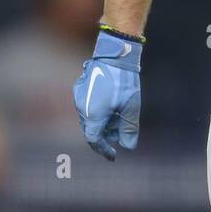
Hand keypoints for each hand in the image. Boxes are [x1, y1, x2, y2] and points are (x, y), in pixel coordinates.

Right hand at [73, 31, 141, 159]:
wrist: (114, 55)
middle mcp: (82, 108)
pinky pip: (87, 107)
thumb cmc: (124, 82)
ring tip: (118, 118)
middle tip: (120, 134)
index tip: (113, 156)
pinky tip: (111, 106)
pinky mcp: (79, 88)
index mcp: (93, 115)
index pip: (94, 140)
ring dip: (102, 123)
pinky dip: (98, 112)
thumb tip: (128, 147)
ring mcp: (78, 97)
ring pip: (89, 118)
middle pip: (91, 130)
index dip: (104, 150)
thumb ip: (129, 130)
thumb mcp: (131, 108)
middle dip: (106, 136)